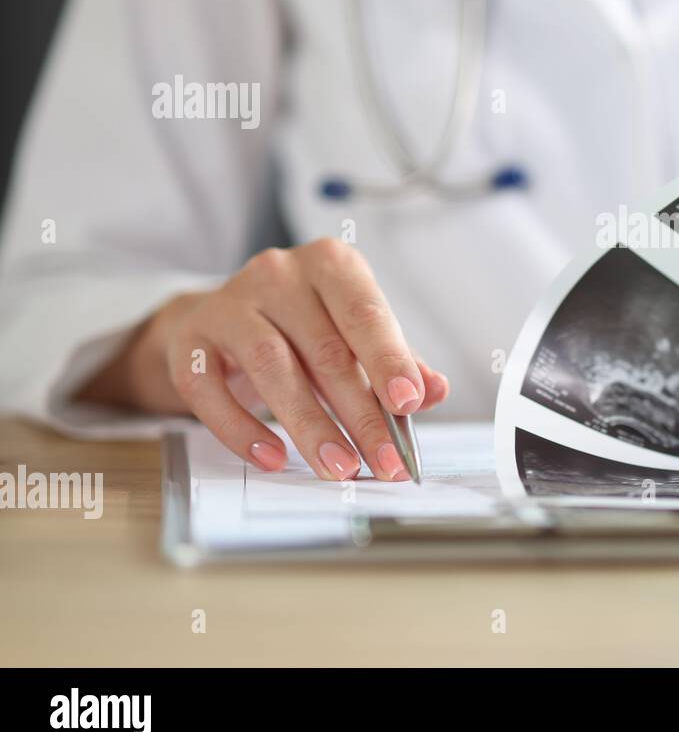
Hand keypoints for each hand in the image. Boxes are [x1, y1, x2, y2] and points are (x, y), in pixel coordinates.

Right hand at [78, 239, 448, 479]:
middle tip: (383, 461)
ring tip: (339, 466)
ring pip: (272, 369)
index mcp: (330, 265)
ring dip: (310, 426)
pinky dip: (243, 429)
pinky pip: (211, 389)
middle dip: (360, 414)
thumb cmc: (303, 327)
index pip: (365, 313)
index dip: (388, 359)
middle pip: (325, 351)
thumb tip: (435, 390)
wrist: (220, 319)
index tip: (409, 403)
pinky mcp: (190, 340)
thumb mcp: (355, 335)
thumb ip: (398, 360)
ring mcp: (230, 303)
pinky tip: (273, 457)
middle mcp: (278, 273)